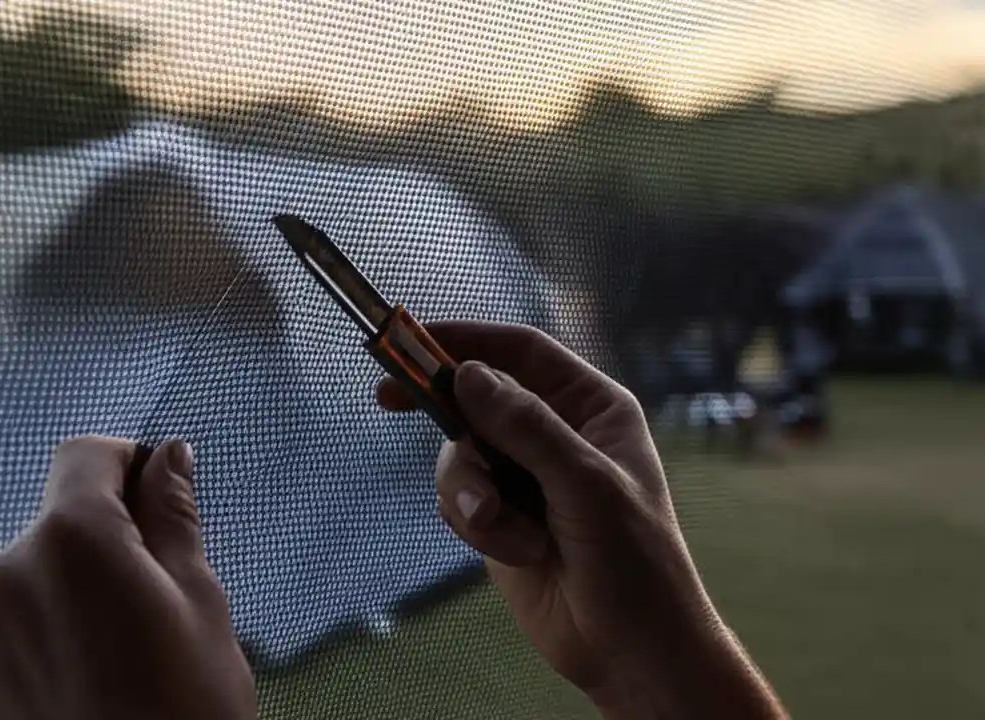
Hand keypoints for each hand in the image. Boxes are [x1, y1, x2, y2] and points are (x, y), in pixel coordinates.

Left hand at [0, 436, 255, 719]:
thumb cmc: (188, 711)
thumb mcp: (201, 605)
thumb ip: (173, 518)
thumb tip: (166, 454)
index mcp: (73, 539)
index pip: (83, 456)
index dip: (124, 468)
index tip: (155, 505)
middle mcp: (5, 575)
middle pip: (55, 529)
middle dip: (99, 551)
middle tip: (148, 614)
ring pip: (26, 591)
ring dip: (62, 607)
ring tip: (110, 671)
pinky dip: (32, 658)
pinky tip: (73, 701)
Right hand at [377, 321, 784, 719]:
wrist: (630, 649)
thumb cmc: (635, 560)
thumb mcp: (586, 484)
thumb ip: (527, 427)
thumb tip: (469, 374)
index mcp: (591, 408)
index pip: (521, 353)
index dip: (467, 340)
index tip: (412, 342)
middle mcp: (554, 434)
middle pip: (476, 398)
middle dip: (445, 412)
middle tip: (388, 397)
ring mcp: (523, 477)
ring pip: (459, 455)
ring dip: (472, 492)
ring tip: (506, 530)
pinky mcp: (500, 518)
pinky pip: (459, 500)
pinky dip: (477, 524)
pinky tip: (515, 550)